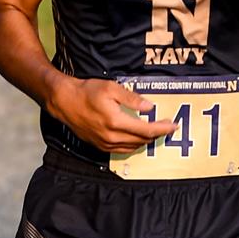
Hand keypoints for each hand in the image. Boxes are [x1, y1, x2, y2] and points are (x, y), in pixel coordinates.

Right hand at [47, 76, 177, 153]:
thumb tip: (149, 107)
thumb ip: (132, 99)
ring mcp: (105, 143)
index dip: (162, 129)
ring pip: (133, 147)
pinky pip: (123, 149)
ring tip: (155, 130)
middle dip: (157, 134)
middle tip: (167, 126)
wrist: (64, 102)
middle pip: (142, 140)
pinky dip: (134, 144)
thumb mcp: (111, 88)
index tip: (173, 125)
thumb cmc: (87, 91)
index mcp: (116, 122)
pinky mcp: (100, 146)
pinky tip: (138, 137)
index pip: (146, 130)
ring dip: (146, 140)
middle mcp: (111, 136)